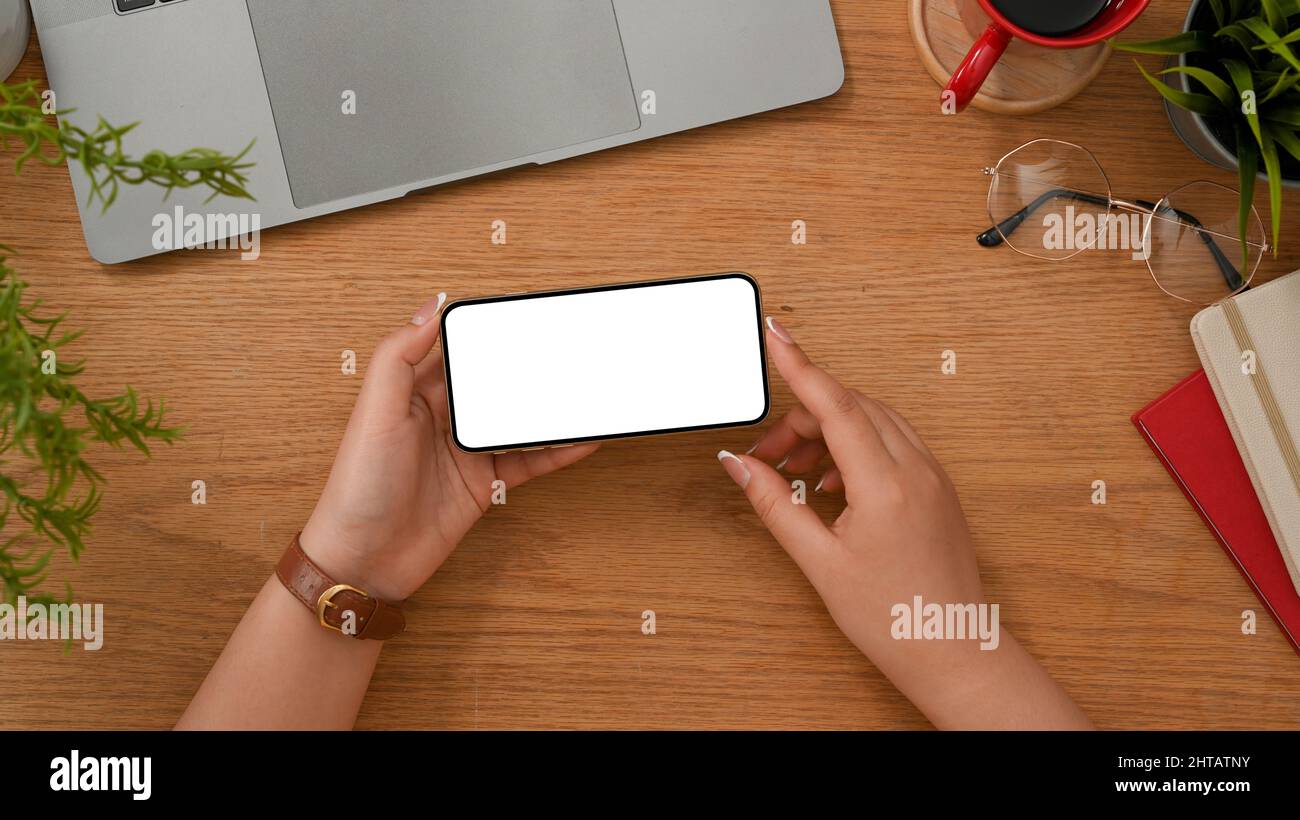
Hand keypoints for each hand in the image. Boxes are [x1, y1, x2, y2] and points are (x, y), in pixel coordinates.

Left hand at [300, 294, 598, 600]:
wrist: (364, 561)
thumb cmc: (357, 488)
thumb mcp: (375, 412)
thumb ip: (399, 357)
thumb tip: (429, 310)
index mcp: (412, 393)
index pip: (456, 351)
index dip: (484, 334)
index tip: (519, 314)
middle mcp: (441, 419)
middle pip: (494, 384)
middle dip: (528, 367)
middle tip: (566, 347)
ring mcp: (465, 453)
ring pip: (517, 421)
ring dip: (548, 407)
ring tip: (584, 387)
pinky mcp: (483, 486)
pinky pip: (529, 462)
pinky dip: (558, 450)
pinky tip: (583, 438)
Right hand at [717, 317, 1089, 728]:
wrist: (952, 650)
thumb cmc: (892, 617)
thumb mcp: (819, 562)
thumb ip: (775, 504)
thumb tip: (739, 465)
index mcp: (886, 486)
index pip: (836, 404)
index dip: (800, 365)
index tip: (775, 334)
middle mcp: (917, 470)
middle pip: (851, 408)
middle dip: (802, 416)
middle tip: (765, 453)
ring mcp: (933, 476)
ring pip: (874, 421)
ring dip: (829, 430)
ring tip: (794, 468)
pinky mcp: (938, 487)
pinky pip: (894, 442)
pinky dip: (856, 445)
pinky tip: (831, 481)